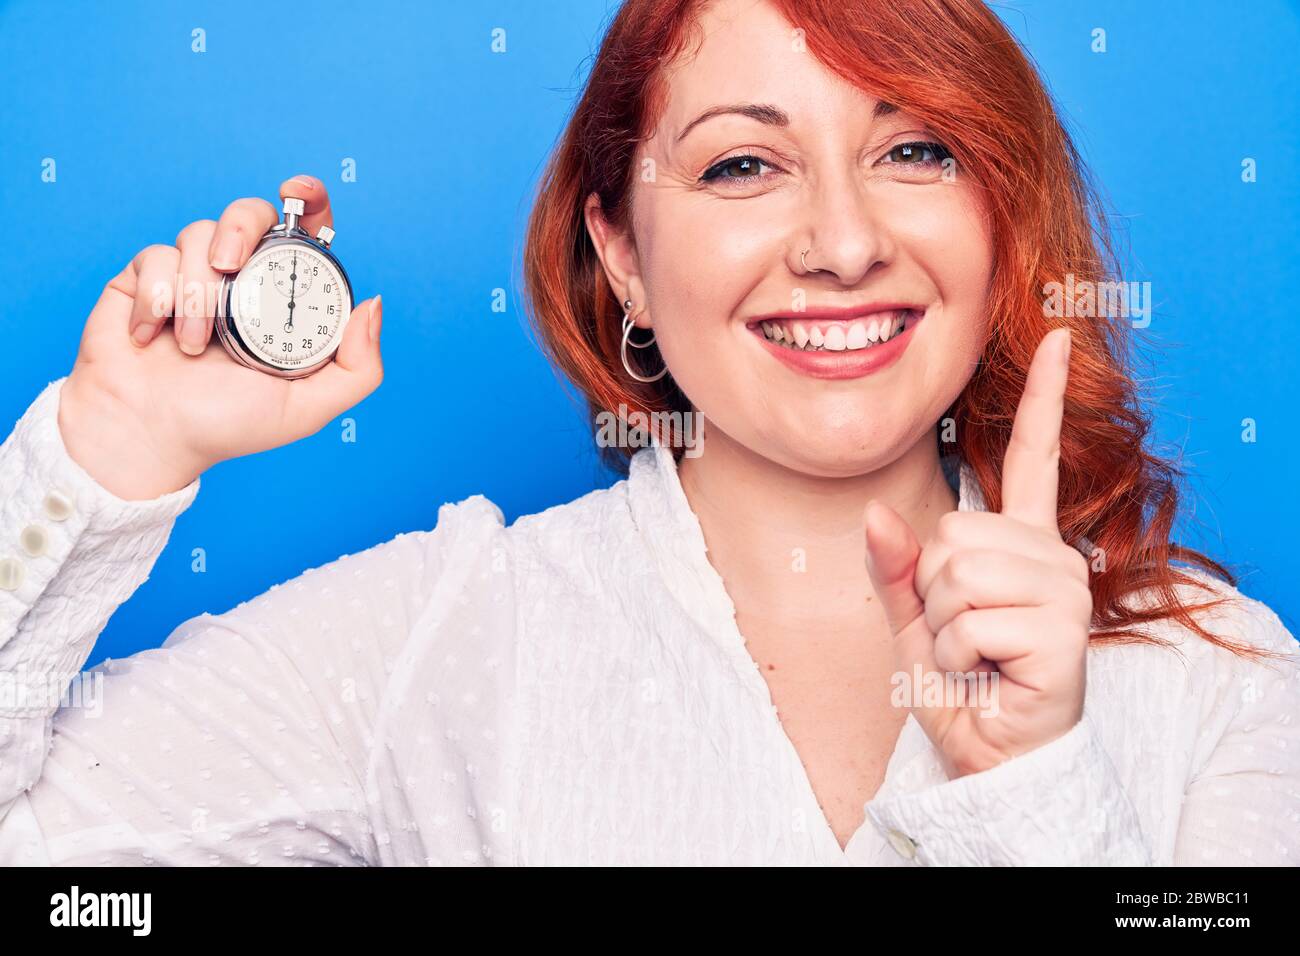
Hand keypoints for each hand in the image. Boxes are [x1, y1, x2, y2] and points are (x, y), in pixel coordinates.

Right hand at [58, 175, 382, 499]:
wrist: (150, 435)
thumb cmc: (228, 424)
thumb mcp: (308, 406)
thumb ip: (357, 367)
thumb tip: (373, 304)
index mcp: (286, 299)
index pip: (304, 233)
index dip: (308, 200)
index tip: (296, 191)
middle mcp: (243, 280)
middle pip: (250, 213)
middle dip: (238, 228)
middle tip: (226, 269)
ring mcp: (194, 275)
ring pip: (199, 234)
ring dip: (196, 292)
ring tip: (195, 343)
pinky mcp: (148, 277)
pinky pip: (155, 256)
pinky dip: (157, 299)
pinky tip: (156, 337)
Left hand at [863, 328, 1090, 776]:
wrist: (989, 754)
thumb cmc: (962, 683)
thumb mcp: (915, 619)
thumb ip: (896, 568)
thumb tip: (875, 514)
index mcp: (1020, 544)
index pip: (1035, 458)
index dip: (1045, 399)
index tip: (1060, 339)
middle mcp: (1051, 556)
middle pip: (951, 533)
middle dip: (933, 594)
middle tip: (964, 637)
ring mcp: (1064, 590)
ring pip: (956, 574)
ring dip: (944, 629)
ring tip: (977, 656)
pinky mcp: (1064, 631)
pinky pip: (970, 620)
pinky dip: (958, 656)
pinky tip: (990, 674)